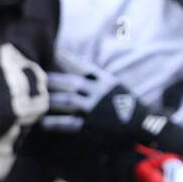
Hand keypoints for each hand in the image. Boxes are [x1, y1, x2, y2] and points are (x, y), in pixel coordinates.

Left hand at [43, 55, 170, 144]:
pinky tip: (42, 122)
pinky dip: (55, 122)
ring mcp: (95, 109)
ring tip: (36, 97)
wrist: (146, 128)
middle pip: (71, 82)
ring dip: (51, 98)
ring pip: (68, 100)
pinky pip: (70, 122)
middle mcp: (100, 92)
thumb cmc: (131, 110)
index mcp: (107, 82)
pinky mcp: (92, 126)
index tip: (54, 53)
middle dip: (53, 79)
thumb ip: (102, 82)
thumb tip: (85, 74)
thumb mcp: (119, 90)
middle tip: (36, 76)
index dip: (68, 59)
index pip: (84, 66)